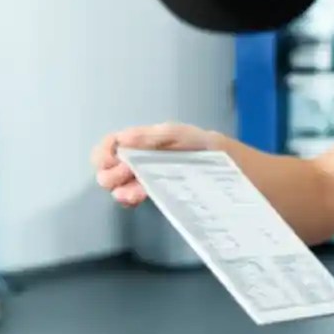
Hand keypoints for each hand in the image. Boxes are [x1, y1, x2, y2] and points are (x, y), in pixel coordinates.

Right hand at [90, 122, 218, 207]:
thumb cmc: (206, 147)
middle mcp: (139, 160)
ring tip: (135, 192)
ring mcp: (145, 178)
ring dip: (120, 189)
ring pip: (117, 186)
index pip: (110, 145)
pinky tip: (136, 198)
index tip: (111, 161)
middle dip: (111, 174)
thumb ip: (153, 136)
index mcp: (143, 141)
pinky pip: (130, 198)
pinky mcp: (154, 194)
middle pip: (107, 169)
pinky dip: (128, 198)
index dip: (103, 153)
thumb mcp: (181, 135)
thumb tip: (122, 139)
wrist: (230, 169)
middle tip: (128, 175)